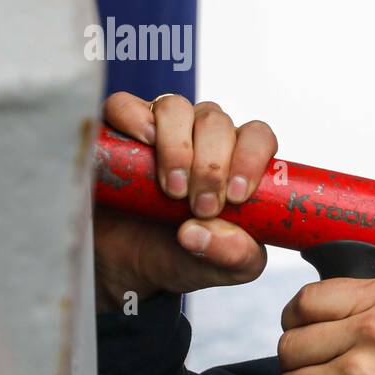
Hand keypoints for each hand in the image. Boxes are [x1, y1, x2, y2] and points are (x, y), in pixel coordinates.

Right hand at [94, 91, 277, 313]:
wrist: (127, 265)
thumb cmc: (184, 256)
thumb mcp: (222, 268)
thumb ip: (233, 256)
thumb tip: (202, 232)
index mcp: (237, 159)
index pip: (257, 136)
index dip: (251, 159)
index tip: (237, 196)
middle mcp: (202, 136)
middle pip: (216, 122)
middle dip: (211, 167)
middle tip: (201, 207)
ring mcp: (160, 128)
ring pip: (176, 108)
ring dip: (177, 148)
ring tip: (172, 190)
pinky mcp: (117, 130)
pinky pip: (124, 105)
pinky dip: (134, 119)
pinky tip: (143, 146)